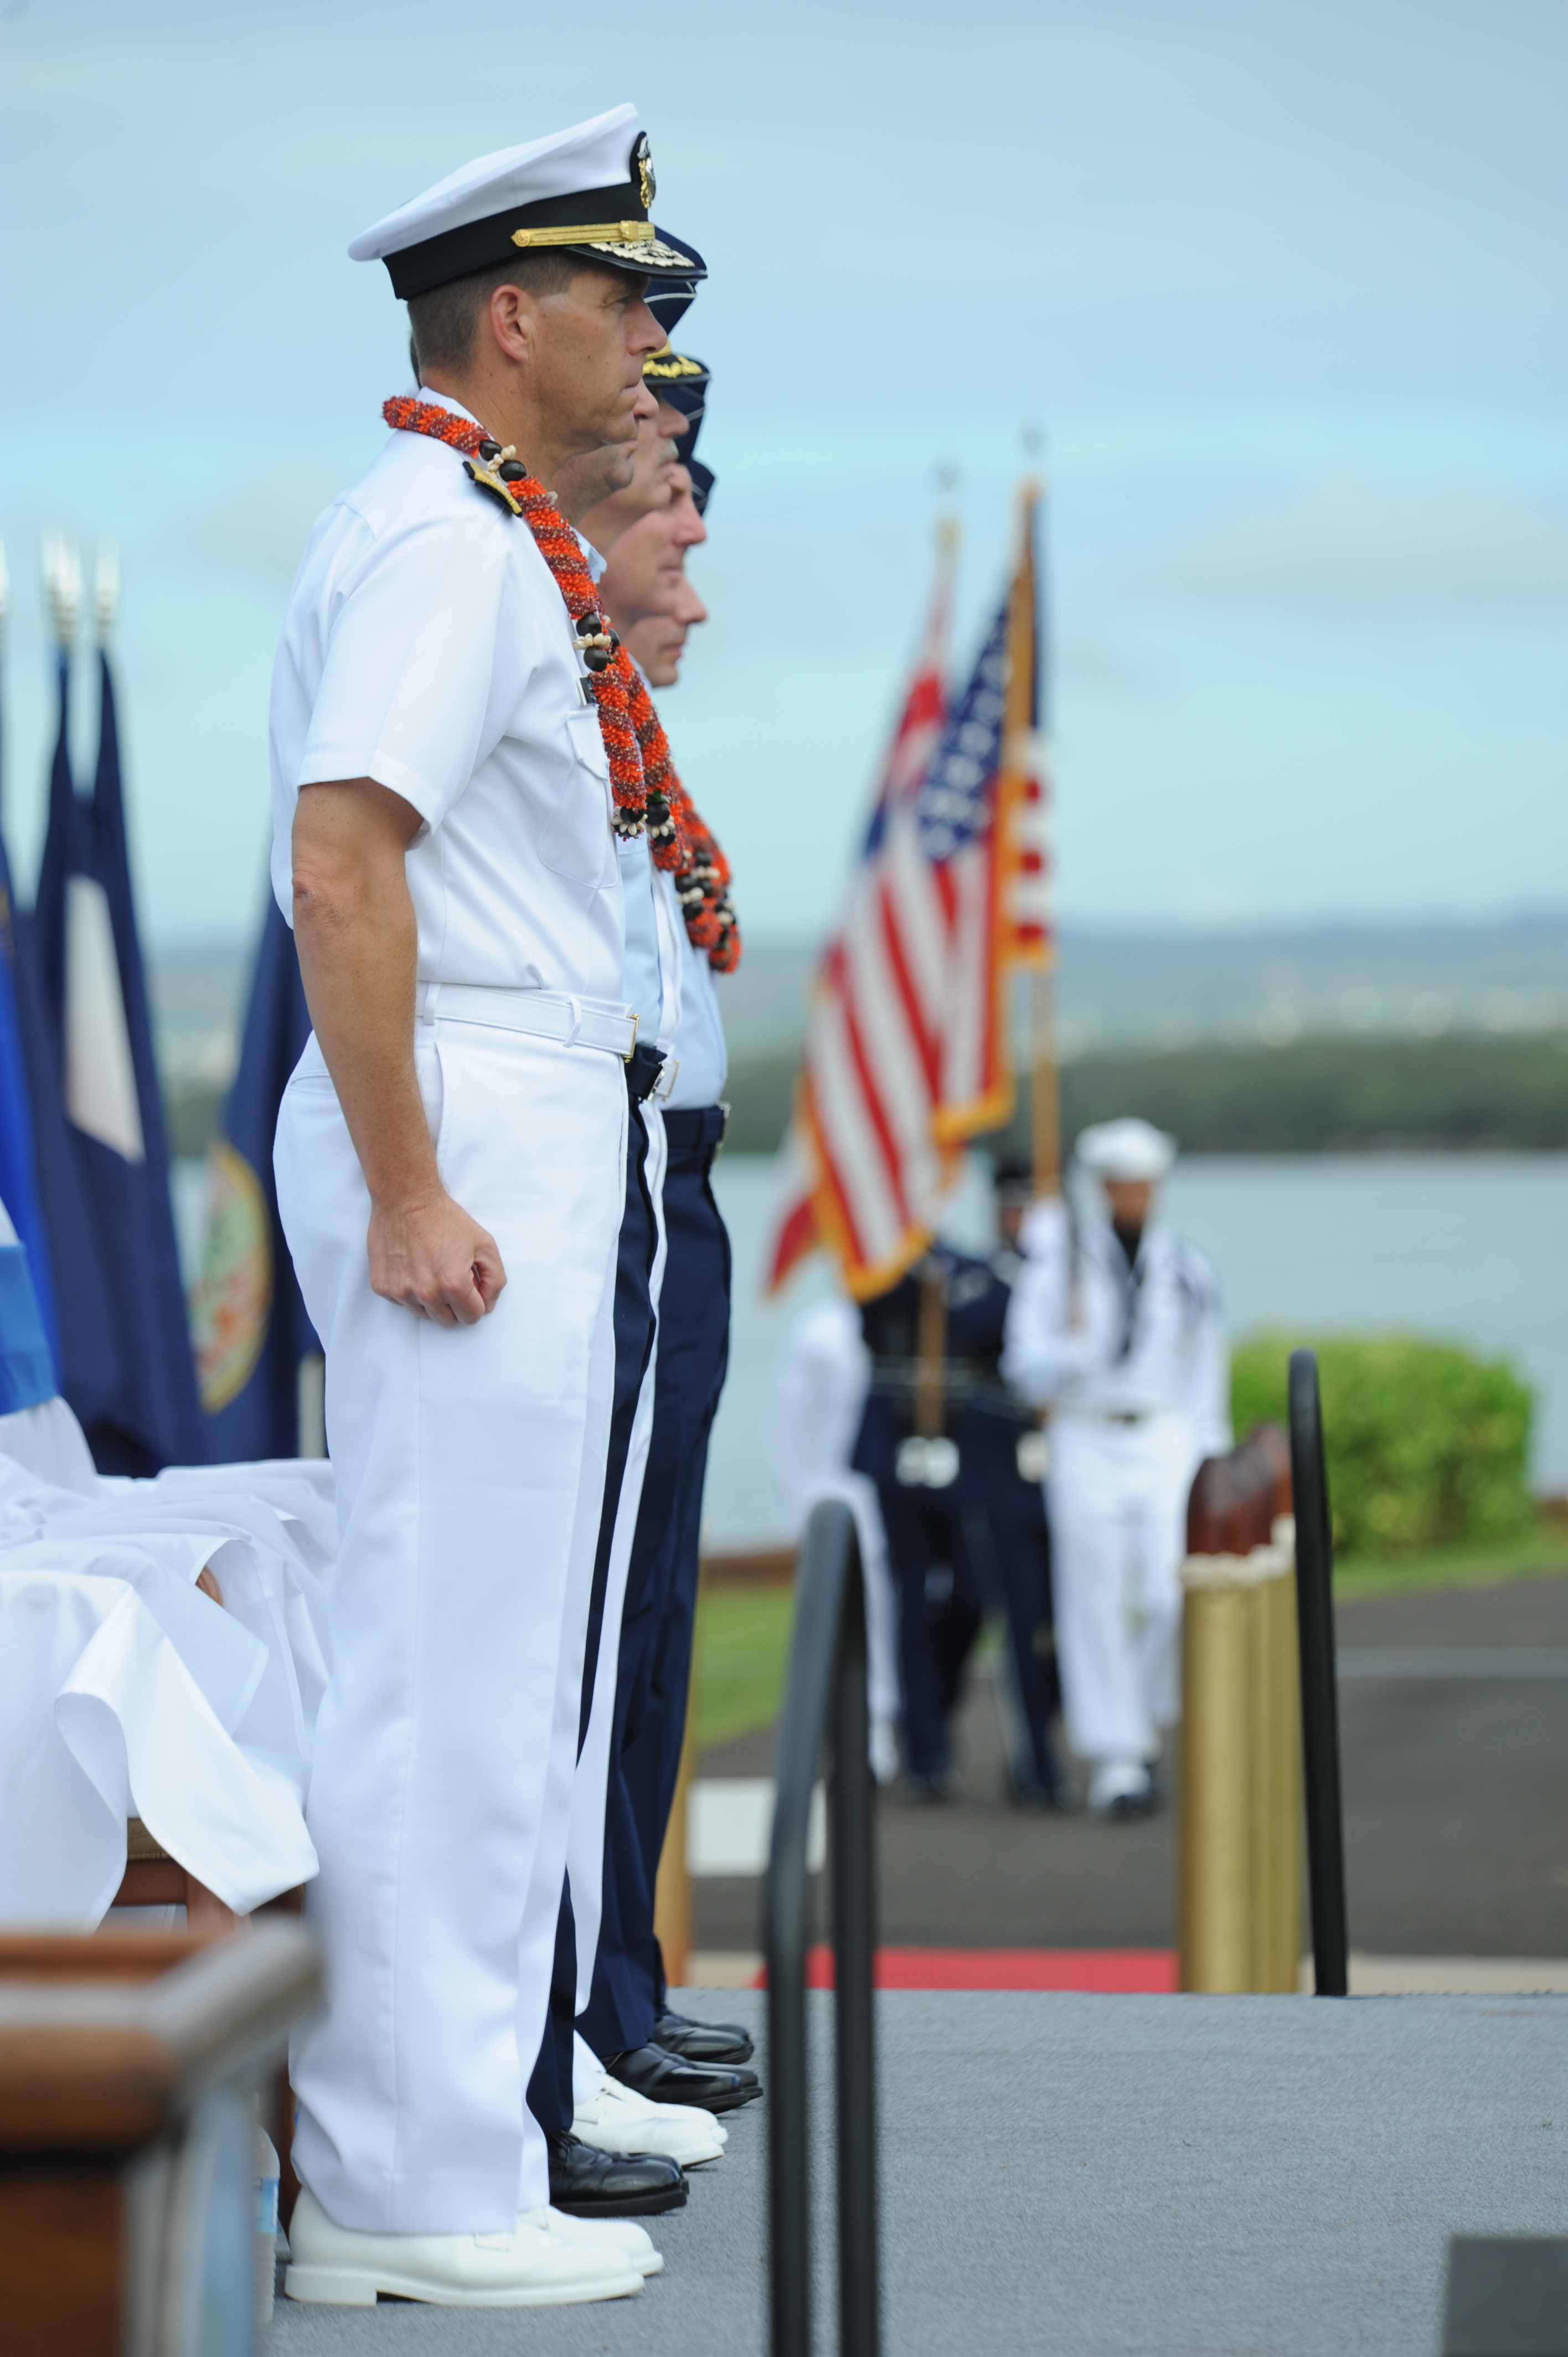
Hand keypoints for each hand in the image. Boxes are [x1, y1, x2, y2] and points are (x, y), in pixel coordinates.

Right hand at [367, 1191, 506, 1326]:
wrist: (406, 1199)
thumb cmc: (445, 1218)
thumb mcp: (485, 1244)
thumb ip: (495, 1280)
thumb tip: (488, 1306)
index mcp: (453, 1285)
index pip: (472, 1317)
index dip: (476, 1301)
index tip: (471, 1284)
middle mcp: (425, 1293)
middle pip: (448, 1321)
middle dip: (455, 1303)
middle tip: (451, 1274)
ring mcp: (401, 1292)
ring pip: (424, 1314)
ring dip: (431, 1298)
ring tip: (431, 1268)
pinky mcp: (382, 1287)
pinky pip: (402, 1302)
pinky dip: (410, 1290)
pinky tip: (413, 1266)